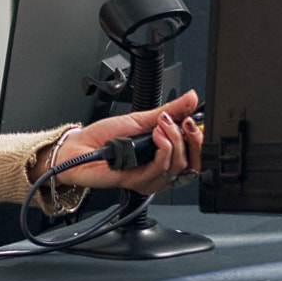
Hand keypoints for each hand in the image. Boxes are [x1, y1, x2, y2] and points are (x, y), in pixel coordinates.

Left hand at [41, 90, 204, 195]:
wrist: (80, 147)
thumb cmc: (105, 136)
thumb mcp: (143, 117)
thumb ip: (170, 110)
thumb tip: (191, 97)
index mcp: (164, 155)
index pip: (195, 155)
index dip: (200, 140)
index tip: (194, 122)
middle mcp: (160, 169)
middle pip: (193, 164)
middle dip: (191, 140)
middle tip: (181, 122)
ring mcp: (151, 177)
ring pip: (179, 166)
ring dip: (173, 140)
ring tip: (159, 125)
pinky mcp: (140, 183)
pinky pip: (162, 169)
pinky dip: (162, 148)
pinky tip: (153, 136)